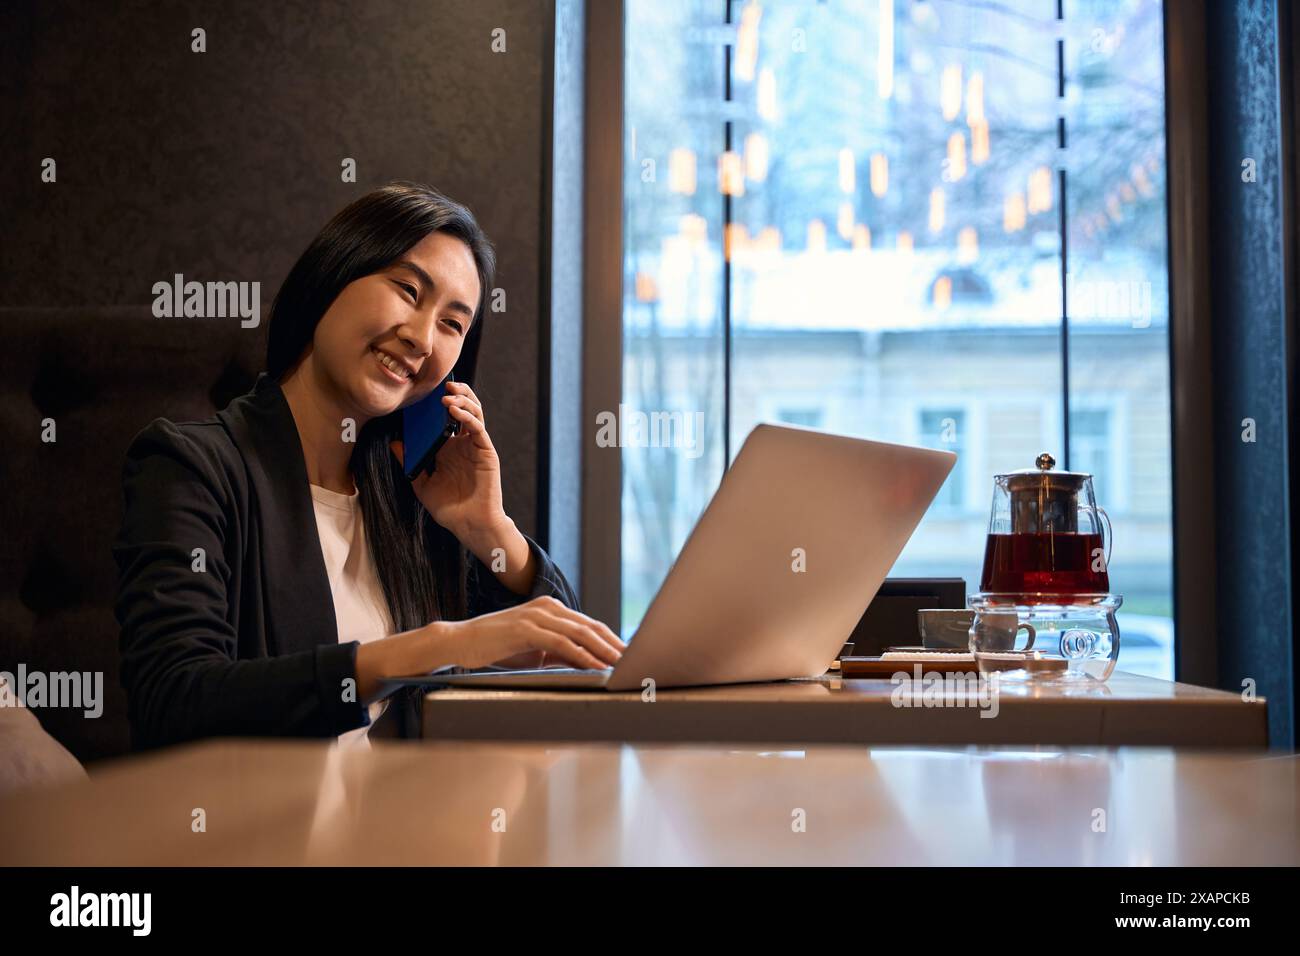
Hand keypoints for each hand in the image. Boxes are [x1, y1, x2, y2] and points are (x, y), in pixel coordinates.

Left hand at [390, 381, 504, 540]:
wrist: (469, 525)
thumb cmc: (449, 508)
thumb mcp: (421, 484)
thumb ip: (409, 463)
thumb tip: (395, 443)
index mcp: (449, 448)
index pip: (445, 417)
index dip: (437, 403)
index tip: (424, 392)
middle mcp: (464, 444)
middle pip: (464, 408)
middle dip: (455, 394)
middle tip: (440, 386)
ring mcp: (476, 446)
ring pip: (475, 413)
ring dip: (463, 400)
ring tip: (447, 394)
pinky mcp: (486, 451)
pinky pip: (478, 428)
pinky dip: (468, 416)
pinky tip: (454, 411)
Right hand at [438, 596, 626, 670]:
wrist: (461, 641)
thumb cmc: (498, 648)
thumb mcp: (535, 651)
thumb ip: (560, 653)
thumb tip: (587, 664)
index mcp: (551, 608)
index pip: (589, 625)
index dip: (611, 640)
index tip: (629, 656)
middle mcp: (548, 607)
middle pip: (591, 626)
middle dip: (615, 645)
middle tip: (635, 661)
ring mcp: (537, 615)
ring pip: (580, 633)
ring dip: (604, 651)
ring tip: (622, 666)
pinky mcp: (527, 629)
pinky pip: (562, 644)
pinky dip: (581, 656)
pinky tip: (595, 667)